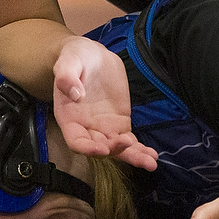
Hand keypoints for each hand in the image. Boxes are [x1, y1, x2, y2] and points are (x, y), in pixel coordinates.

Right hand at [53, 37, 157, 170]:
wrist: (91, 56)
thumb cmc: (74, 58)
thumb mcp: (67, 61)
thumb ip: (66, 75)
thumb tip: (75, 93)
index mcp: (69, 118)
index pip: (76, 141)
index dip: (88, 148)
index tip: (102, 148)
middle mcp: (86, 128)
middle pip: (100, 148)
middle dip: (115, 150)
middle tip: (129, 144)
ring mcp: (104, 127)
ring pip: (117, 148)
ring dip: (133, 156)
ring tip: (150, 162)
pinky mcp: (120, 122)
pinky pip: (129, 140)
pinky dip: (140, 149)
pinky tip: (152, 156)